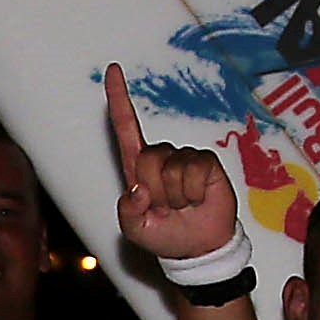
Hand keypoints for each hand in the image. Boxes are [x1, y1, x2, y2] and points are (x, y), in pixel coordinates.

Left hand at [107, 63, 242, 267]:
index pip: (125, 127)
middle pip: (148, 157)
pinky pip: (194, 171)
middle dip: (154, 190)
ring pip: (171, 169)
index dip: (118, 99)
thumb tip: (137, 190)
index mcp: (136, 167)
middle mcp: (160, 157)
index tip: (113, 70)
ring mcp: (184, 158)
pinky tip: (197, 201)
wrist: (197, 249)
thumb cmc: (164, 235)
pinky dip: (193, 193)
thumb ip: (127, 213)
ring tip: (181, 207)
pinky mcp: (206, 163)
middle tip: (164, 208)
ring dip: (175, 196)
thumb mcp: (135, 230)